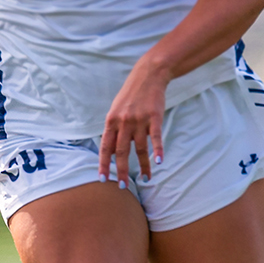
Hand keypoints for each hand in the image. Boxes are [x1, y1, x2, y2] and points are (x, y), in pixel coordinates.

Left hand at [99, 57, 170, 184]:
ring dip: (143, 165)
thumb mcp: (117, 110)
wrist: (148, 76)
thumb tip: (113, 151)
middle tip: (123, 186)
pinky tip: (159, 161)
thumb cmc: (131, 95)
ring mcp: (139, 120)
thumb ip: (114, 130)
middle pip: (122, 152)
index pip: (106, 147)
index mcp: (111, 121)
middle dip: (122, 171)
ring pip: (140, 148)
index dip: (104, 164)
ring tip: (146, 178)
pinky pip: (156, 137)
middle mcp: (124, 122)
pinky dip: (158, 150)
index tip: (103, 179)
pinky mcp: (155, 117)